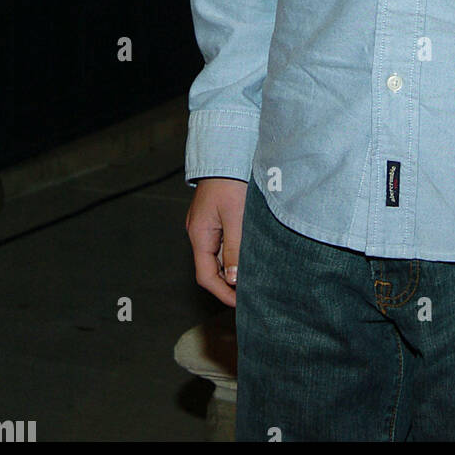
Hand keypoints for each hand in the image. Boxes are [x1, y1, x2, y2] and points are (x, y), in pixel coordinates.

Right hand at [186, 177, 248, 307]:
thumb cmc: (231, 181)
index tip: (240, 302)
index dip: (222, 292)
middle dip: (229, 283)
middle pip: (211, 268)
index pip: (206, 276)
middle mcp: (199, 232)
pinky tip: (250, 255)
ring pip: (219, 255)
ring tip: (254, 277)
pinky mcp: (216, 217)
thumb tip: (233, 279)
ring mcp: (206, 225)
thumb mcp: (235, 216)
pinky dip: (235, 252)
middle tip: (250, 293)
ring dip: (234, 267)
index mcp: (199, 234)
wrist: (227, 152)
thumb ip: (234, 248)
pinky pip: (223, 242)